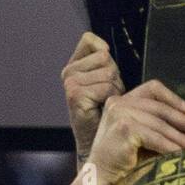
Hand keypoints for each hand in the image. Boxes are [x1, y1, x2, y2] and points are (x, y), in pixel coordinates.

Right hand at [62, 32, 124, 158]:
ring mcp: (70, 83)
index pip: (89, 40)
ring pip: (109, 72)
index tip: (106, 73)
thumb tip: (105, 47)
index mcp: (73, 67)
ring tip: (106, 104)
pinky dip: (112, 99)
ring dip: (116, 89)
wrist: (101, 144)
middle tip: (107, 97)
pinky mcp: (75, 94)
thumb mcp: (106, 83)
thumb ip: (103, 65)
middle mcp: (68, 73)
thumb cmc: (106, 114)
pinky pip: (107, 87)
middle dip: (114, 77)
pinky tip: (103, 109)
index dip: (103, 51)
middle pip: (104, 57)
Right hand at [88, 80, 184, 184]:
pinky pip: (155, 137)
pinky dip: (171, 147)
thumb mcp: (139, 135)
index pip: (152, 89)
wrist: (99, 176)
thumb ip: (157, 125)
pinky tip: (181, 154)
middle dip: (184, 121)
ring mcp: (120, 114)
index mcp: (121, 100)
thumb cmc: (121, 159)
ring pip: (159, 124)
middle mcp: (119, 103)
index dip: (173, 98)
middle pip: (160, 108)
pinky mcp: (124, 129)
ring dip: (181, 138)